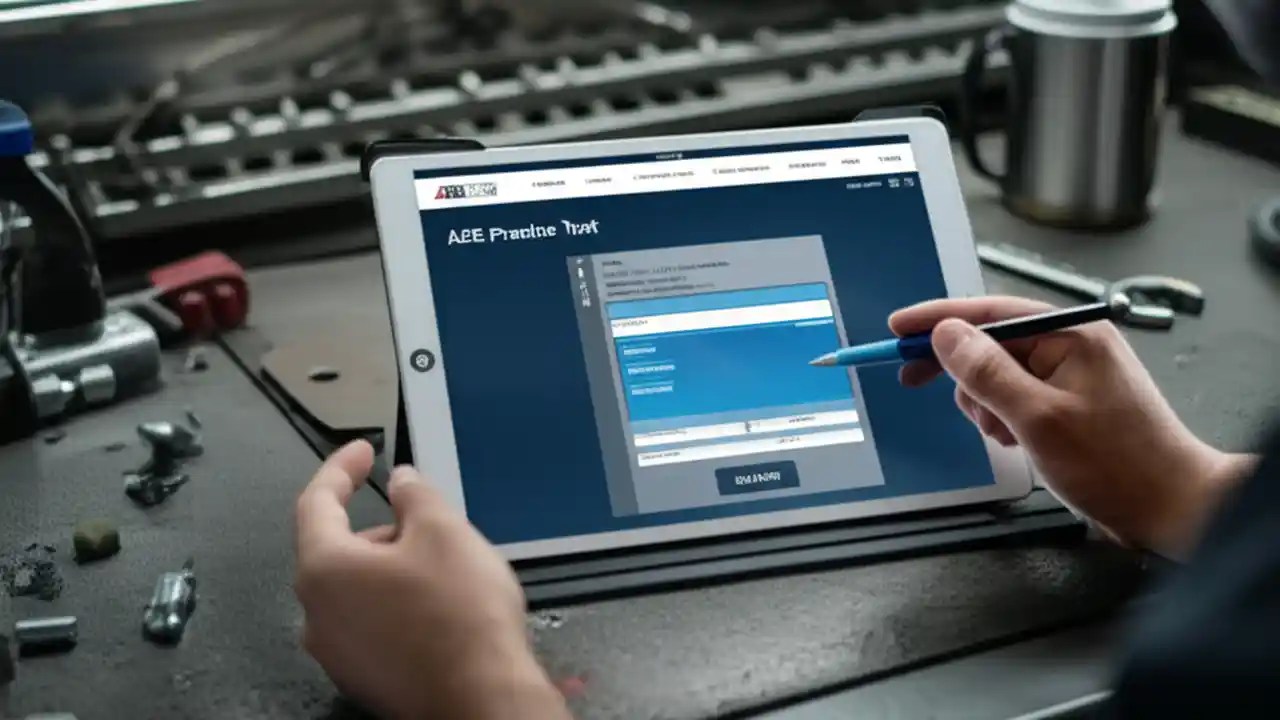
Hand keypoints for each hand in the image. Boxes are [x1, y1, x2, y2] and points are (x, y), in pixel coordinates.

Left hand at [293, 441, 569, 719]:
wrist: (482, 696)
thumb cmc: (460, 614)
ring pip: (358, 590)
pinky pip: (371, 624)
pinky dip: (397, 606)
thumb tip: (402, 482)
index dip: (341, 468)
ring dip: (393, 570)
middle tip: (434, 526)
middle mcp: (316, 614)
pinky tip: (441, 609)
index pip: (316, 502)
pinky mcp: (362, 678)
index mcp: (324, 569)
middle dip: (385, 530)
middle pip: (340, 550)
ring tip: (447, 573)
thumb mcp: (444, 530)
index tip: (363, 452)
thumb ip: (415, 495)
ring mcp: (336, 653)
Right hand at [891, 296, 1255, 558]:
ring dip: (984, 404)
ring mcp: (1072, 376)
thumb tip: (946, 334)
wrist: (1172, 509)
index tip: (896, 329)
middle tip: (911, 381)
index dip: (937, 319)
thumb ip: (987, 373)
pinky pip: (1016, 399)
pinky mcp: (1070, 405)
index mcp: (1072, 335)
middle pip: (990, 343)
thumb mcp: (1037, 418)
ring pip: (998, 376)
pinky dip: (1003, 418)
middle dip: (960, 371)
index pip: (990, 312)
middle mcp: (1072, 346)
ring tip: (1003, 436)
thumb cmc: (1117, 465)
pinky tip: (1013, 442)